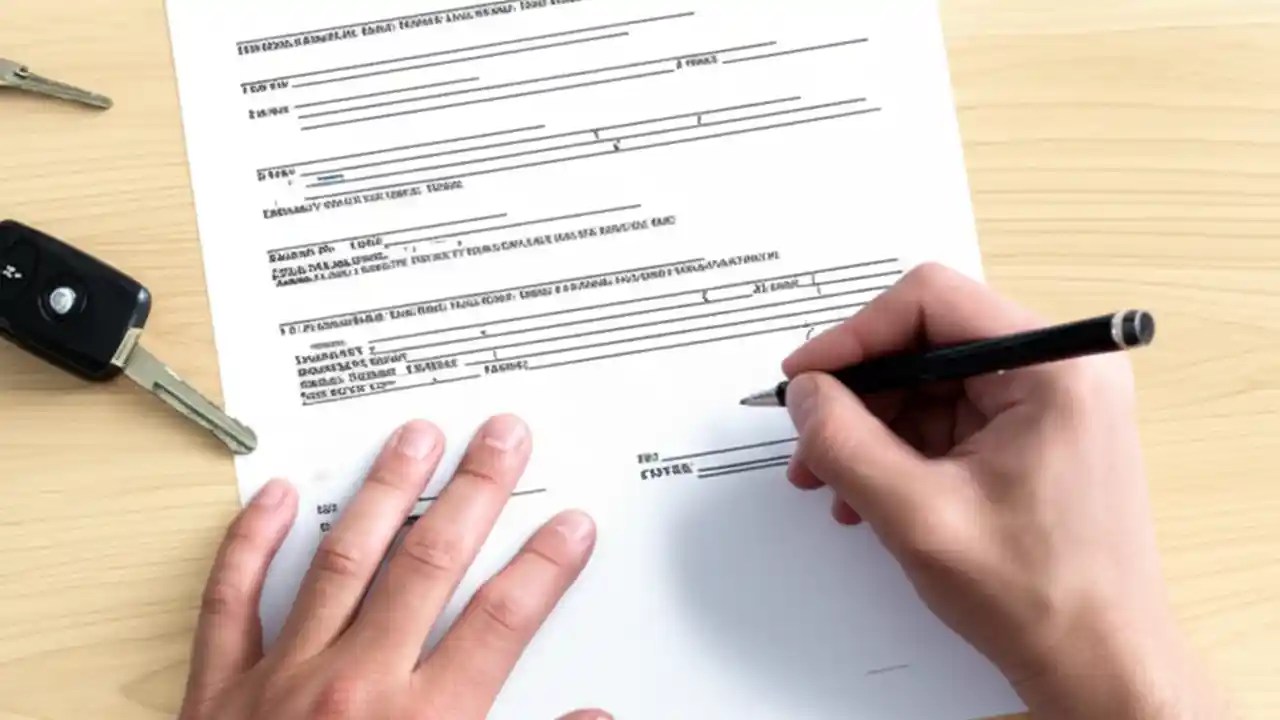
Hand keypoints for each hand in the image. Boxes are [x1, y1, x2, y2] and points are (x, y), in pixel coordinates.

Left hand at [179, 415, 607, 719]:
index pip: (503, 622)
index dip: (546, 567)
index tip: (573, 527)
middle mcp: (356, 689)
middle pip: (432, 567)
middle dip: (476, 494)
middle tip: (502, 439)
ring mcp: (284, 679)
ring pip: (345, 561)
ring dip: (387, 493)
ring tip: (415, 436)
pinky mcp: (220, 689)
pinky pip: (233, 600)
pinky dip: (253, 544)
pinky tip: (281, 497)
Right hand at [783, 265, 1225, 719]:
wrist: (1099, 663)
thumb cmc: (1040, 596)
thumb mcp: (917, 515)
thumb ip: (846, 444)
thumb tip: (804, 395)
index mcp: (1054, 368)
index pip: (932, 302)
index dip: (855, 335)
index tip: (806, 378)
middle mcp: (1061, 370)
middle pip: (926, 341)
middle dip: (859, 392)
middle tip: (811, 438)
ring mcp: (1049, 403)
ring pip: (930, 382)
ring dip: (871, 427)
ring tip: (832, 479)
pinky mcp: (1034, 435)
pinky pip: (948, 418)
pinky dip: (899, 448)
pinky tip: (868, 491)